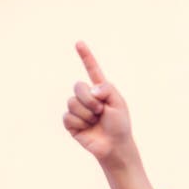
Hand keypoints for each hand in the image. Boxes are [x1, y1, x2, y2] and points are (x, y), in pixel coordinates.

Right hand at [63, 41, 132, 162]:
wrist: (114, 146)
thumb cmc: (119, 125)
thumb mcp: (119, 103)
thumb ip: (107, 89)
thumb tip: (92, 88)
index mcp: (100, 90)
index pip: (92, 70)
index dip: (86, 56)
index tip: (79, 43)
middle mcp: (87, 97)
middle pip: (78, 86)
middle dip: (89, 99)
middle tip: (100, 111)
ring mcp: (78, 109)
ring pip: (72, 102)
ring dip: (86, 113)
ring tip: (95, 121)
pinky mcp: (71, 123)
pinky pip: (68, 116)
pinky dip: (79, 123)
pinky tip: (86, 128)